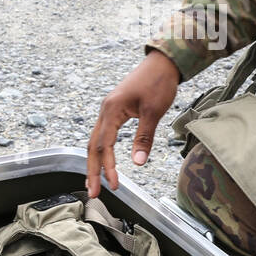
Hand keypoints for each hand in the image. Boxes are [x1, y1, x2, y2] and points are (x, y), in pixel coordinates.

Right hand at [86, 50, 180, 197]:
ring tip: (94, 183)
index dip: (107, 166)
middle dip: (92, 170)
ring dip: (95, 163)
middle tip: (93, 193)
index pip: (104, 144)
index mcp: (112, 109)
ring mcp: (108, 110)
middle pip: (92, 145)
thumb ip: (144, 137)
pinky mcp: (114, 110)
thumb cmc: (158, 82)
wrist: (162, 62)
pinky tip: (103, 162)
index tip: (114, 184)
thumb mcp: (154, 111)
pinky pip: (103, 134)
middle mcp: (105, 110)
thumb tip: (138, 163)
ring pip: (95, 140)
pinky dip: (101, 151)